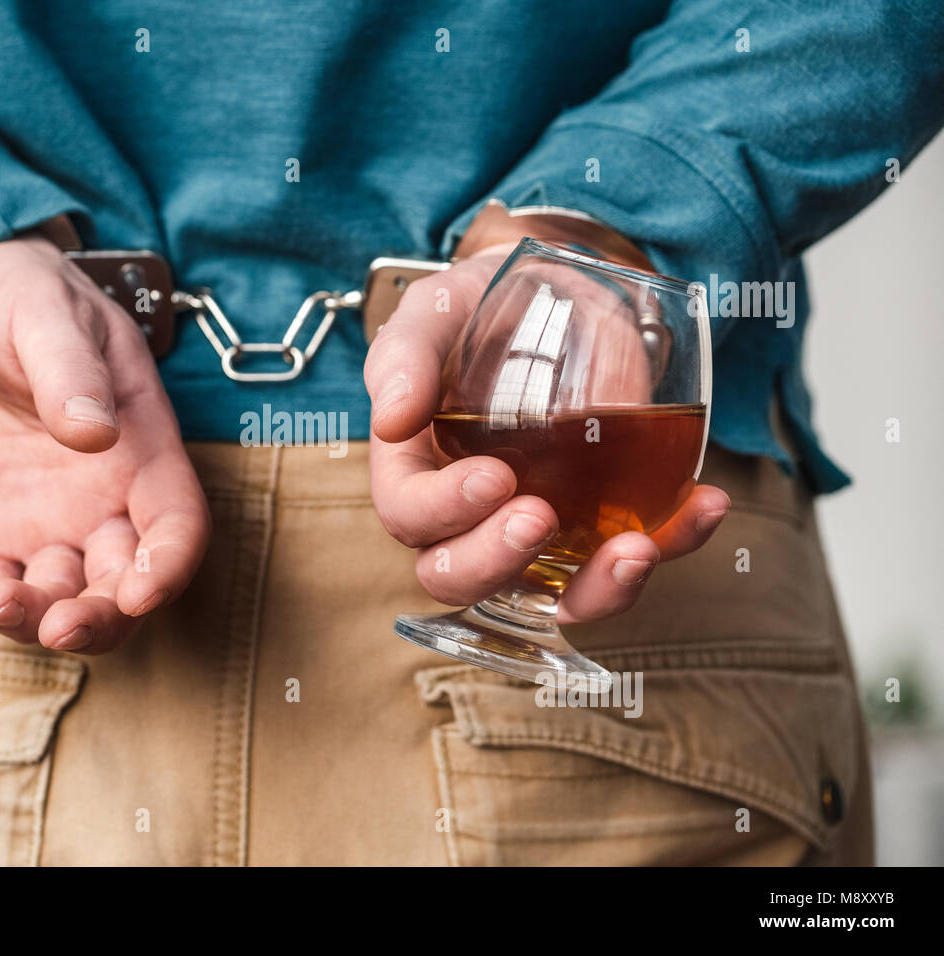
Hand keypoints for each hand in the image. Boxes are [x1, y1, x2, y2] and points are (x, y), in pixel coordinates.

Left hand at [0, 234, 209, 651]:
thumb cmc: (14, 295)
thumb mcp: (46, 315)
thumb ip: (72, 372)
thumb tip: (93, 431)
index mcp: (141, 451)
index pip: (177, 526)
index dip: (169, 567)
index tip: (140, 592)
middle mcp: (103, 503)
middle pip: (123, 588)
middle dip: (101, 618)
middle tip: (61, 625)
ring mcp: (43, 527)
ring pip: (56, 603)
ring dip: (30, 619)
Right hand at [364, 222, 729, 622]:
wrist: (560, 291)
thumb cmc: (482, 308)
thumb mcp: (435, 310)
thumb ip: (404, 355)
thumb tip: (390, 421)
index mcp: (415, 469)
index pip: (409, 518)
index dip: (443, 512)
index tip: (493, 476)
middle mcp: (467, 516)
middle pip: (461, 577)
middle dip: (499, 562)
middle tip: (540, 517)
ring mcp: (537, 526)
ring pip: (552, 596)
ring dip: (597, 589)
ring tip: (637, 548)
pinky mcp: (600, 520)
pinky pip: (629, 555)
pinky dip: (674, 542)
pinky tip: (704, 505)